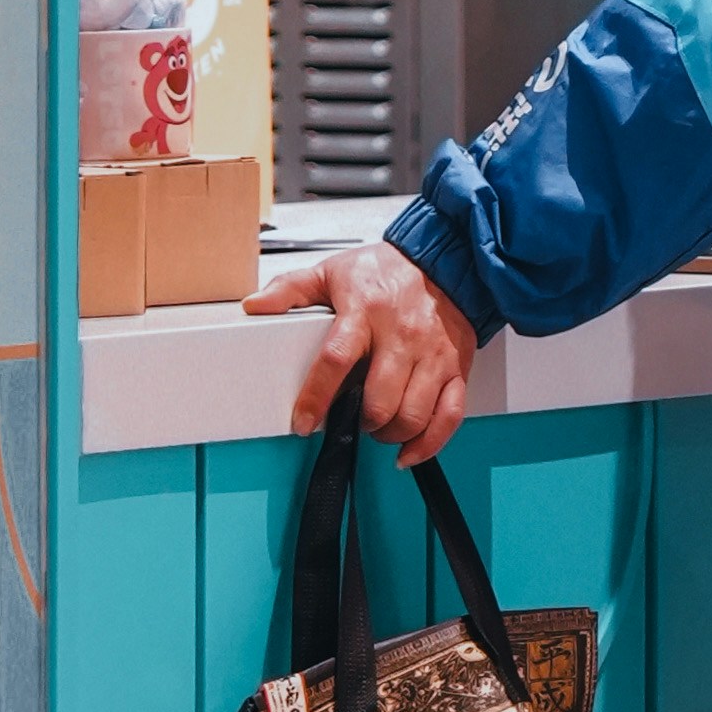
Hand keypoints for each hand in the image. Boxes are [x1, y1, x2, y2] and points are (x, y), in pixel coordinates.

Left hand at [243, 239, 477, 464]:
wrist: (445, 262)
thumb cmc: (386, 272)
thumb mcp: (331, 272)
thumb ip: (290, 290)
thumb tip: (254, 305)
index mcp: (365, 312)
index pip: (336, 361)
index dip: (317, 397)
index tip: (303, 422)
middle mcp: (402, 336)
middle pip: (379, 399)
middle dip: (359, 421)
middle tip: (350, 418)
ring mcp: (433, 355)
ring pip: (412, 414)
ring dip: (388, 433)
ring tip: (376, 426)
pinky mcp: (457, 368)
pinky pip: (449, 417)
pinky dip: (428, 443)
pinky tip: (408, 449)